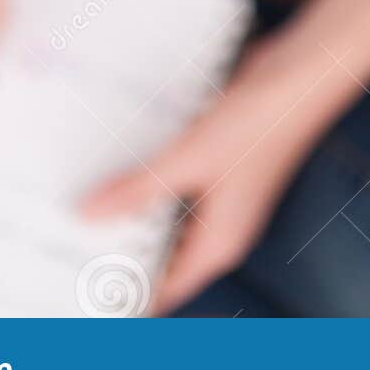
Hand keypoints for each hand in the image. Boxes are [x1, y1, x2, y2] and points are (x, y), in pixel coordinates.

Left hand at [81, 31, 339, 312]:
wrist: (298, 73)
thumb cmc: (261, 124)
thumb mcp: (191, 159)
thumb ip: (139, 189)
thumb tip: (90, 216)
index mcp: (219, 242)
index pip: (165, 288)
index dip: (128, 296)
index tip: (85, 293)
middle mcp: (220, 224)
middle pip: (163, 252)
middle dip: (123, 248)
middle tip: (70, 242)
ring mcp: (220, 191)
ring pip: (166, 214)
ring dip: (133, 208)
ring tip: (85, 201)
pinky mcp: (217, 160)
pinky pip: (174, 180)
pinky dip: (149, 177)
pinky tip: (119, 161)